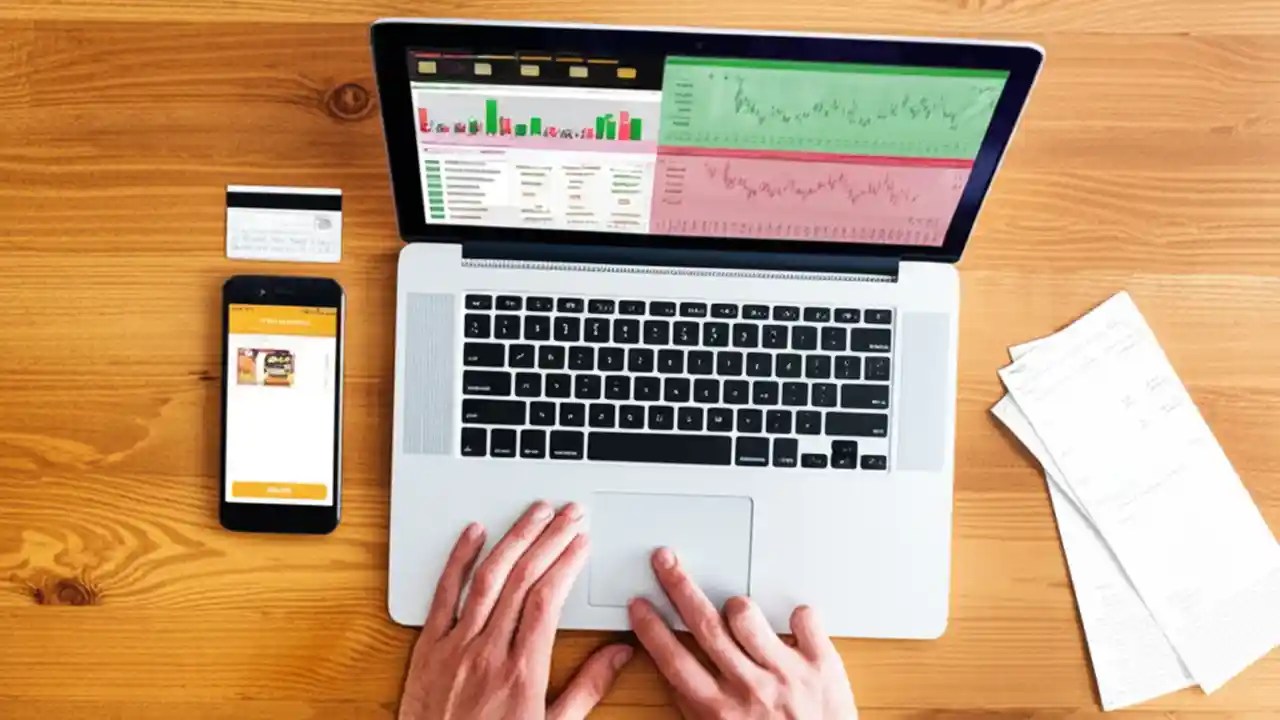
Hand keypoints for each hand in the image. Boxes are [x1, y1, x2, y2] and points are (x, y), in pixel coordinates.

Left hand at [399, 501, 633, 719]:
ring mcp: (455, 648)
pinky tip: (474, 534)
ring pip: (487, 578)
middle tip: (569, 514)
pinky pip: (443, 595)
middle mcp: (487, 653)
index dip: (567, 562)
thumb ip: (588, 689)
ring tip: (535, 513)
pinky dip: (458, 560)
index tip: (581, 541)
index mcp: (522, 673)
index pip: (547, 599)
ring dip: (514, 539)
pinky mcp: (428, 649)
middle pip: (522, 579)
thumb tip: (620, 654)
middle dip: (550, 539)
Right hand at [628, 548, 856, 719]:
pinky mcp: (820, 665)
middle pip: (705, 624)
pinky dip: (799, 614)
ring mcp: (785, 674)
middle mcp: (749, 687)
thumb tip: (676, 678)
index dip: (652, 628)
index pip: (675, 658)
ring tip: (737, 608)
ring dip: (738, 606)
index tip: (640, 605)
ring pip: (748, 616)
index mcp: (720, 709)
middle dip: (678, 587)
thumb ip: (697, 709)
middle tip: (666, 561)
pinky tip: (793, 620)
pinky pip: (804, 620)